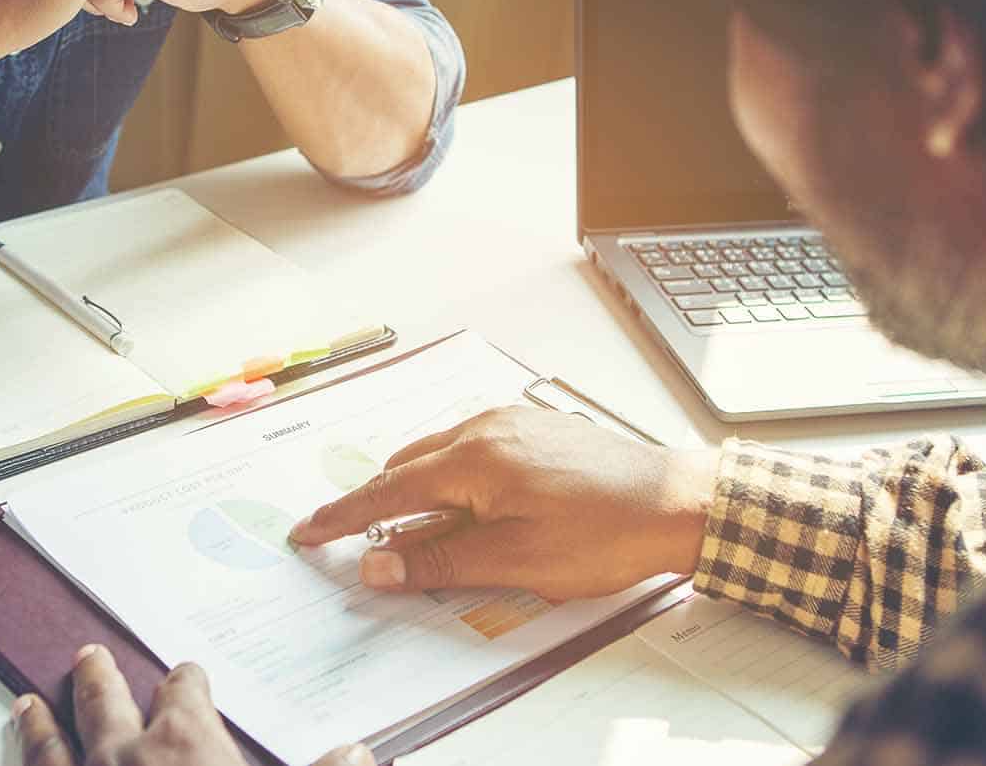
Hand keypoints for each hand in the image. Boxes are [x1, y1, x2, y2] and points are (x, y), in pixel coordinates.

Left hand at [0, 645, 371, 765]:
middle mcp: (122, 758)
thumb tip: (357, 752)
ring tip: (23, 703)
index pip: (186, 693)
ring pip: (48, 748)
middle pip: (105, 704)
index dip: (188, 682)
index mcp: (186, 745)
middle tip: (86, 658)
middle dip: (98, 680)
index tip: (187, 674)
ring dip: (37, 724)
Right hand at [287, 406, 718, 600]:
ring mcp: (514, 421)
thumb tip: (377, 563)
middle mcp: (486, 427)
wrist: (678, 501)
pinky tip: (466, 501)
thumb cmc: (605, 532)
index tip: (306, 532)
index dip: (342, 517)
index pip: (387, 491)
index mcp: (473, 459)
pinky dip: (451, 473)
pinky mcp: (538, 427)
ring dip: (416, 486)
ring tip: (410, 527)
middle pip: (408, 465)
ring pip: (440, 452)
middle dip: (375, 501)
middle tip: (351, 536)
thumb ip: (440, 559)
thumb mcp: (515, 560)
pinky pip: (472, 446)